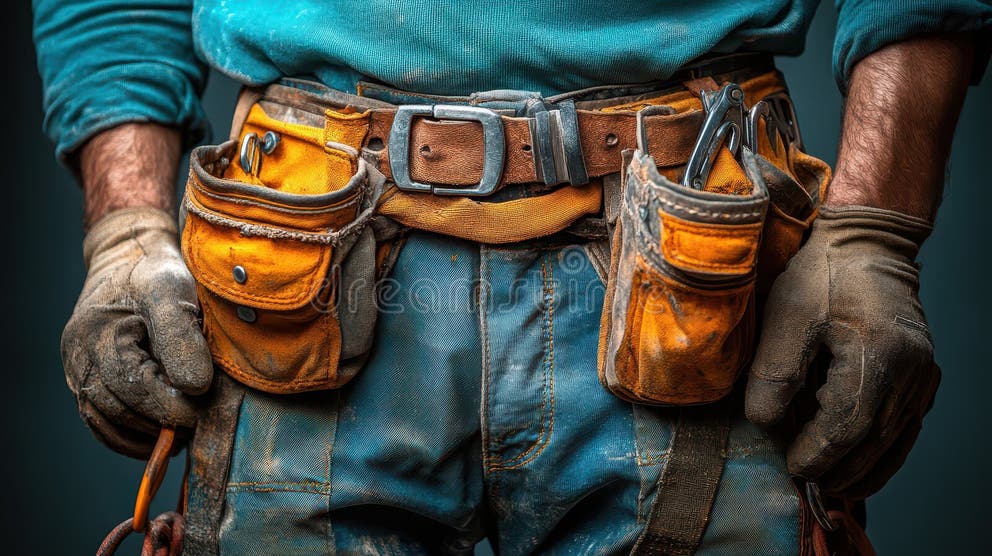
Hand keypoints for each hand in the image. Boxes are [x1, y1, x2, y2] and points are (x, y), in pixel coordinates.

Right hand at [62, 207, 212, 457]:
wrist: (129, 258)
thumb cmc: (154, 272)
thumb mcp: (172, 289)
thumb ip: (181, 335)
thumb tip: (195, 386)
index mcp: (99, 333)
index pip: (133, 386)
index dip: (171, 405)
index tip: (204, 410)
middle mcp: (80, 355)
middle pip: (117, 408)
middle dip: (160, 423)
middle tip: (199, 426)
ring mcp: (78, 369)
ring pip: (106, 421)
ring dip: (145, 435)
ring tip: (182, 433)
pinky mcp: (85, 380)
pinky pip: (100, 421)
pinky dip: (128, 437)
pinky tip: (159, 437)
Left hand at [745, 205, 939, 497]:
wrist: (866, 247)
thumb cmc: (822, 277)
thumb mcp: (786, 317)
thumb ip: (774, 373)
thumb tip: (765, 423)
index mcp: (878, 354)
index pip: (848, 425)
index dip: (819, 453)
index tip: (792, 466)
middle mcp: (911, 371)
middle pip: (874, 440)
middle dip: (838, 468)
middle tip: (806, 482)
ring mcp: (923, 375)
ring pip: (895, 440)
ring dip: (864, 469)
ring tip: (831, 485)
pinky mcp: (923, 377)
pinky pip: (907, 427)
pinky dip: (884, 452)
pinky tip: (861, 466)